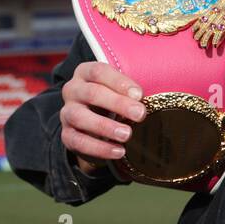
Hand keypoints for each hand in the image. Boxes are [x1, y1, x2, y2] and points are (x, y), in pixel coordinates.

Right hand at [60, 62, 145, 178]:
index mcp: (86, 73)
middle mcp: (72, 90)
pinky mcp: (66, 134)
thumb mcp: (121, 91)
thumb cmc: (113, 101)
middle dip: (117, 104)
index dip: (119, 82)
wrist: (93, 125)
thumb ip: (132, 92)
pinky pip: (77, 141)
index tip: (139, 94)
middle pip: (92, 93)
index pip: (99, 71)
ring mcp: (66, 112)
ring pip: (80, 117)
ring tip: (127, 135)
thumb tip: (157, 99)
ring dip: (105, 126)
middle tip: (140, 114)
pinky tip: (118, 151)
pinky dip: (98, 148)